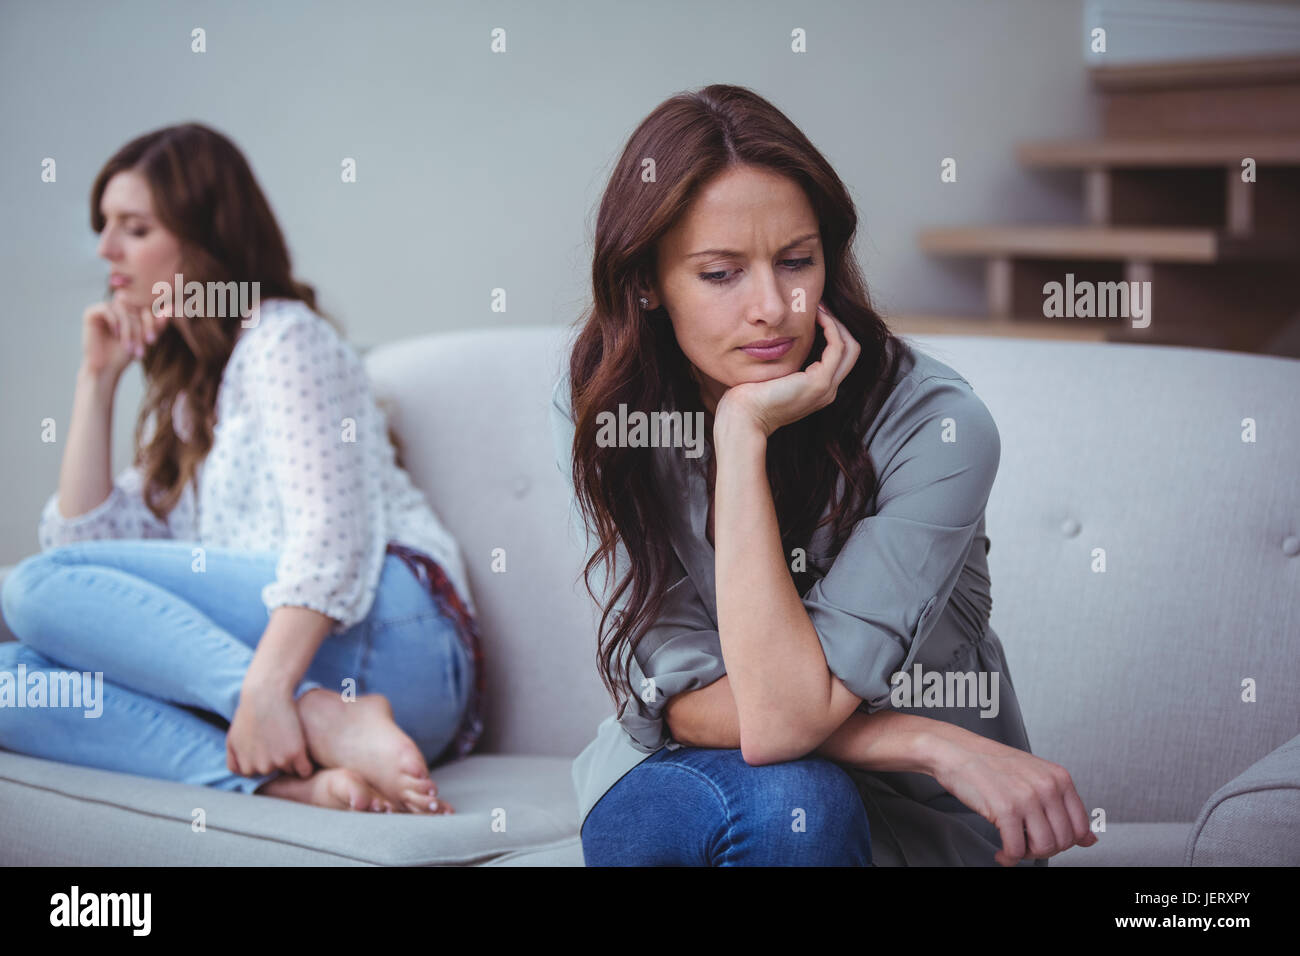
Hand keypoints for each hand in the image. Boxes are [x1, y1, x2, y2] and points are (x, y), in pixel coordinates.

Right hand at [81, 293, 170, 378]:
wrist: (107, 368)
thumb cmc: (126, 354)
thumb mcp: (146, 338)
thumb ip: (158, 324)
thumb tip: (172, 307)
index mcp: (130, 311)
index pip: (145, 308)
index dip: (151, 322)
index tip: (152, 340)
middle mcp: (117, 307)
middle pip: (134, 309)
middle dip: (140, 329)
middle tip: (143, 347)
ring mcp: (103, 308)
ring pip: (122, 310)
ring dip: (129, 329)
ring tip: (128, 347)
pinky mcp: (91, 313)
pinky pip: (106, 309)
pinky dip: (114, 322)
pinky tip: (115, 335)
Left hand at [226, 679, 314, 778]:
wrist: (266, 694)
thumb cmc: (249, 712)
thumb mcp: (232, 738)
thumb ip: (234, 760)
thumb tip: (241, 773)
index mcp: (245, 767)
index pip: (256, 774)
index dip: (261, 758)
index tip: (264, 744)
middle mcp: (260, 768)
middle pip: (274, 772)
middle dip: (276, 758)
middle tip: (277, 737)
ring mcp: (278, 762)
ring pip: (290, 770)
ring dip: (292, 759)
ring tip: (289, 738)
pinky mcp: (295, 754)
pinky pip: (305, 771)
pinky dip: (306, 764)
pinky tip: (304, 752)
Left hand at [713, 303, 860, 438]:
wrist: (743, 418)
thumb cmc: (748, 399)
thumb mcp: (772, 377)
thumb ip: (783, 364)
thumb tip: (777, 341)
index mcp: (818, 390)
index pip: (839, 357)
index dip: (832, 332)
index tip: (816, 313)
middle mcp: (827, 391)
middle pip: (851, 351)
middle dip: (839, 325)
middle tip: (822, 306)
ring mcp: (826, 388)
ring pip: (850, 347)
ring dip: (837, 323)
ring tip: (820, 308)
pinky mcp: (818, 382)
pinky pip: (836, 348)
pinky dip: (831, 328)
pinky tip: (817, 317)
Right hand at [929, 732, 1098, 865]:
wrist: (956, 750)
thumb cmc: (991, 763)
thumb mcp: (1036, 776)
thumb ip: (1062, 805)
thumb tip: (1089, 839)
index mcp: (1059, 777)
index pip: (1081, 826)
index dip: (1065, 841)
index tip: (1048, 840)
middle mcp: (1047, 786)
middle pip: (1063, 841)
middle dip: (1044, 850)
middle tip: (1027, 845)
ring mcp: (1027, 797)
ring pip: (1043, 847)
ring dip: (1027, 855)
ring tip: (1014, 848)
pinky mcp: (1005, 809)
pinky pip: (1016, 848)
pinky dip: (1009, 858)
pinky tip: (1002, 852)